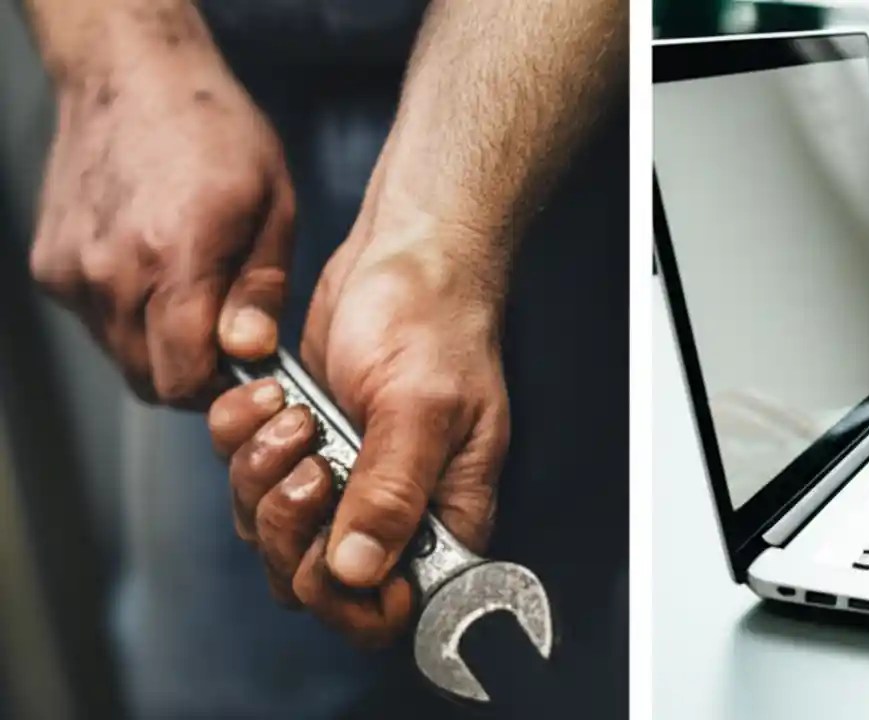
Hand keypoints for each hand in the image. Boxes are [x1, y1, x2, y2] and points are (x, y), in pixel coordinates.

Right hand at [29, 20, 293, 404]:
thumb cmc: (216, 134)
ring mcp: (72, 272)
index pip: (184, 380)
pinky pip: (94, 322)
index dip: (220, 390)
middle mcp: (112, 274)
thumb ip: (261, 289)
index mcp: (175, 260)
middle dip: (194, 375)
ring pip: (120, 356)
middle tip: (226, 339)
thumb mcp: (273, 205)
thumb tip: (251, 353)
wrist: (132, 76)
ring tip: (193, 295)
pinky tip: (152, 269)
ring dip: (159, 347)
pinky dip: (126, 316)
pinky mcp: (48, 266)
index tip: (246, 369)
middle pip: (151, 381)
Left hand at [208, 190, 510, 644]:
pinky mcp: (299, 446)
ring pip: (267, 531)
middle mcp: (391, 511)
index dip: (347, 600)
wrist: (406, 256)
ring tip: (294, 412)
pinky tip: (273, 391)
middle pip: (311, 580)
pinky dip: (240, 434)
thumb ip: (391, 491)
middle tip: (309, 458)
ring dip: (260, 473)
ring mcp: (342, 481)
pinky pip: (242, 475)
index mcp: (441, 517)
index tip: (329, 545)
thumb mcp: (421, 407)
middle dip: (289, 524)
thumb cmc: (436, 322)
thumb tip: (359, 570)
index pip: (388, 609)